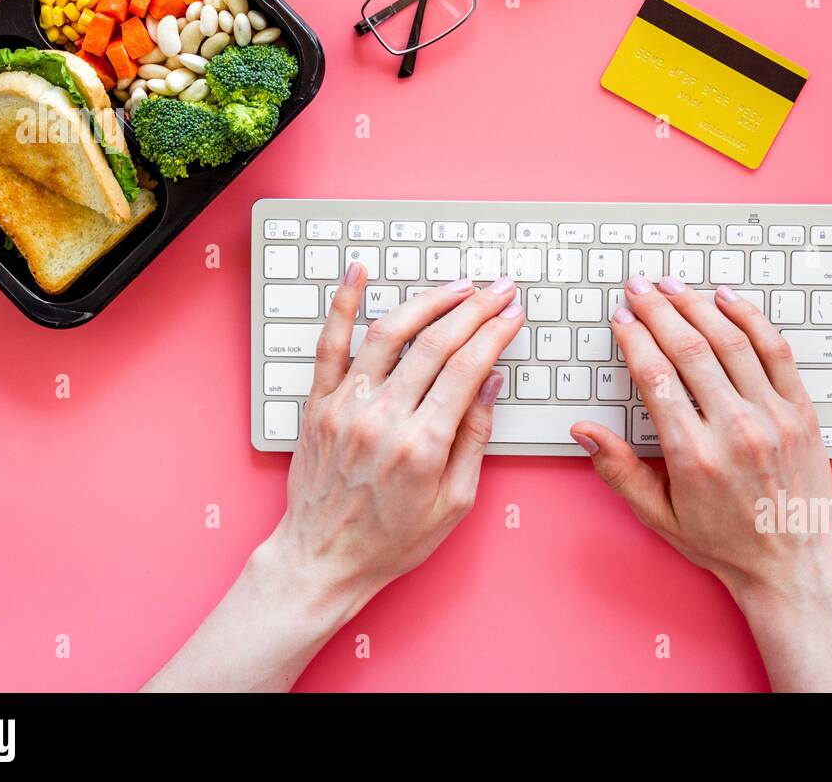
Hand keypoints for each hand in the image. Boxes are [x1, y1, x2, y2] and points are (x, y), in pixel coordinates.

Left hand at [144, 265, 522, 691]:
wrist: (322, 558)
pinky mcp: (318, 404)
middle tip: (499, 289)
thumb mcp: (454, 502)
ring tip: (456, 285)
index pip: (467, 368)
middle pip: (435, 343)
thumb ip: (474, 438)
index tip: (513, 314)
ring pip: (388, 332)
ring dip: (427, 300)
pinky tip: (358, 272)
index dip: (496, 333)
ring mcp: (345, 407)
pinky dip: (342, 304)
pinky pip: (328, 344)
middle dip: (475, 308)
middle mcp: (382, 418)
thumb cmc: (391, 539)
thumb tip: (490, 383)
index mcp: (421, 445)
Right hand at [570, 276, 831, 691]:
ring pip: (732, 342)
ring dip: (698, 305)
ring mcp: (774, 418)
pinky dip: (751, 319)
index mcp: (694, 457)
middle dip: (659, 310)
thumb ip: (618, 470)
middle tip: (639, 287)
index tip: (621, 318)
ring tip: (674, 286)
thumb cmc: (724, 542)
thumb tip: (584, 431)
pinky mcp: (802, 413)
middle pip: (691, 349)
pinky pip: (776, 351)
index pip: (656, 377)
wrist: (792, 565)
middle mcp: (736, 431)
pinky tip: (728, 300)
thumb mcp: (659, 515)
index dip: (635, 338)